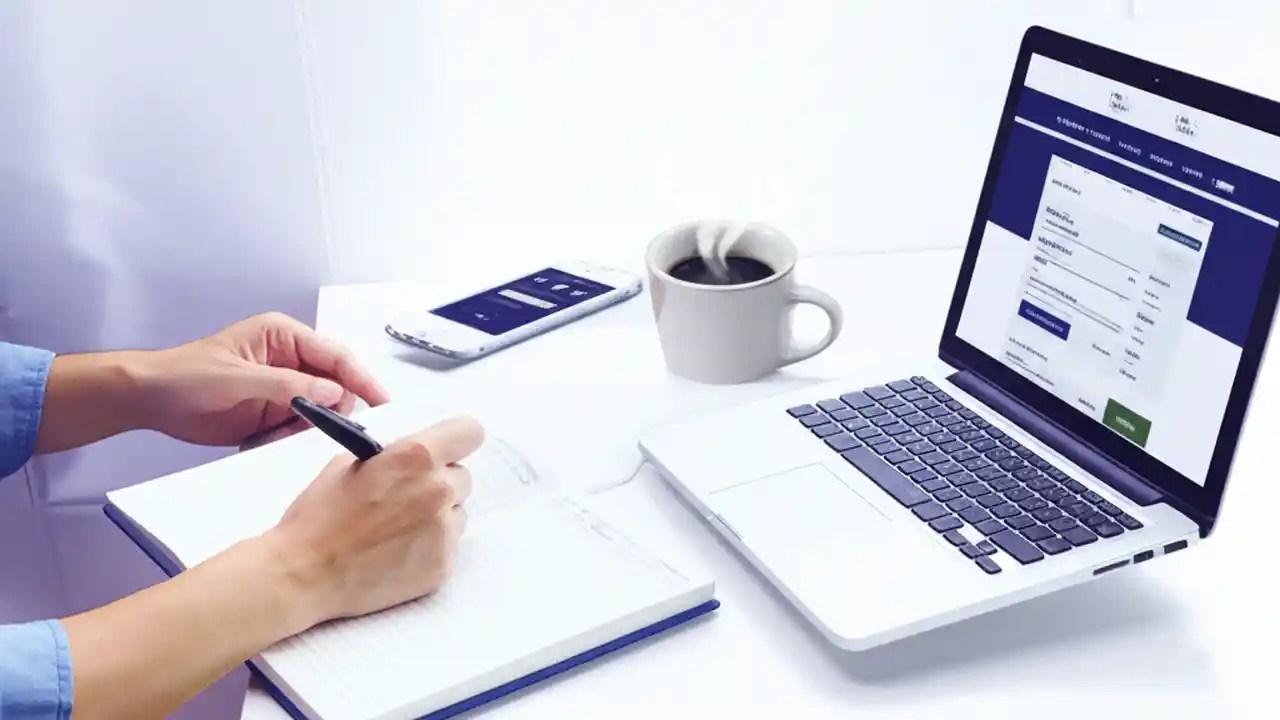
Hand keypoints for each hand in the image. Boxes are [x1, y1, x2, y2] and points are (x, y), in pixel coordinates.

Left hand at [136, 312, 390, 445]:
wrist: (151, 401)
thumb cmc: (186, 376)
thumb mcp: (237, 378)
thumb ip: (287, 384)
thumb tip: (332, 393)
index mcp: (284, 337)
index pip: (335, 356)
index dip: (362, 377)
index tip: (382, 401)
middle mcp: (291, 360)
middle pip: (335, 384)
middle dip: (341, 407)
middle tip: (346, 431)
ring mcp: (284, 388)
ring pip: (321, 409)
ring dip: (315, 427)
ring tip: (295, 437)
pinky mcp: (274, 414)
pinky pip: (300, 429)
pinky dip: (295, 439)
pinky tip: (276, 442)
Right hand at [268, 415, 482, 622]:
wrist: (304, 574)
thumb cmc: (319, 515)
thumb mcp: (348, 464)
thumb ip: (392, 455)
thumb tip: (412, 457)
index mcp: (417, 457)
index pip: (470, 432)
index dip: (457, 440)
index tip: (446, 449)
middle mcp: (438, 491)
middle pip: (462, 477)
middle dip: (440, 481)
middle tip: (407, 495)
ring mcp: (443, 531)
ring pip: (457, 512)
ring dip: (438, 515)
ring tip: (398, 528)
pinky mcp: (442, 565)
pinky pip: (449, 545)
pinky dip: (430, 546)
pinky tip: (398, 551)